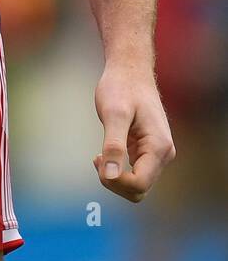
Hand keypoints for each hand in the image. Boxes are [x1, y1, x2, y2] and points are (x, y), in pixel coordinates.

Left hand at [93, 64, 175, 202]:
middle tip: (97, 158)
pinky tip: (105, 154)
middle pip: (139, 189)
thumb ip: (113, 146)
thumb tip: (109, 176)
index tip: (97, 159)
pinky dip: (118, 171)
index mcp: (159, 147)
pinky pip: (135, 173)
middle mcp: (164, 154)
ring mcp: (157, 153)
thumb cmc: (122, 87)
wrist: (130, 71)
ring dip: (115, 178)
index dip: (115, 181)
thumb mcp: (114, 114)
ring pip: (138, 185)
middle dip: (115, 182)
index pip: (140, 184)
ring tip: (100, 155)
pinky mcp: (148, 151)